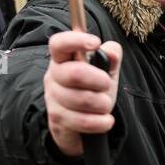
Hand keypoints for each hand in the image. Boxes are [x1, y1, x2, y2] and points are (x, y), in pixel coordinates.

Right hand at [43, 31, 122, 157]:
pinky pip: (83, 121)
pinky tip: (106, 121)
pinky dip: (101, 122)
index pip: (59, 43)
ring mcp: (53, 99)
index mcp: (63, 59)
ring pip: (82, 99)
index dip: (76, 40)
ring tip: (106, 105)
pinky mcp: (57, 121)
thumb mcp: (105, 71)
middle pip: (74, 73)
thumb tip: (111, 50)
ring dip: (103, 103)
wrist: (82, 124)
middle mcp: (53, 76)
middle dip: (99, 80)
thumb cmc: (93, 90)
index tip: (95, 42)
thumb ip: (111, 57)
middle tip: (106, 84)